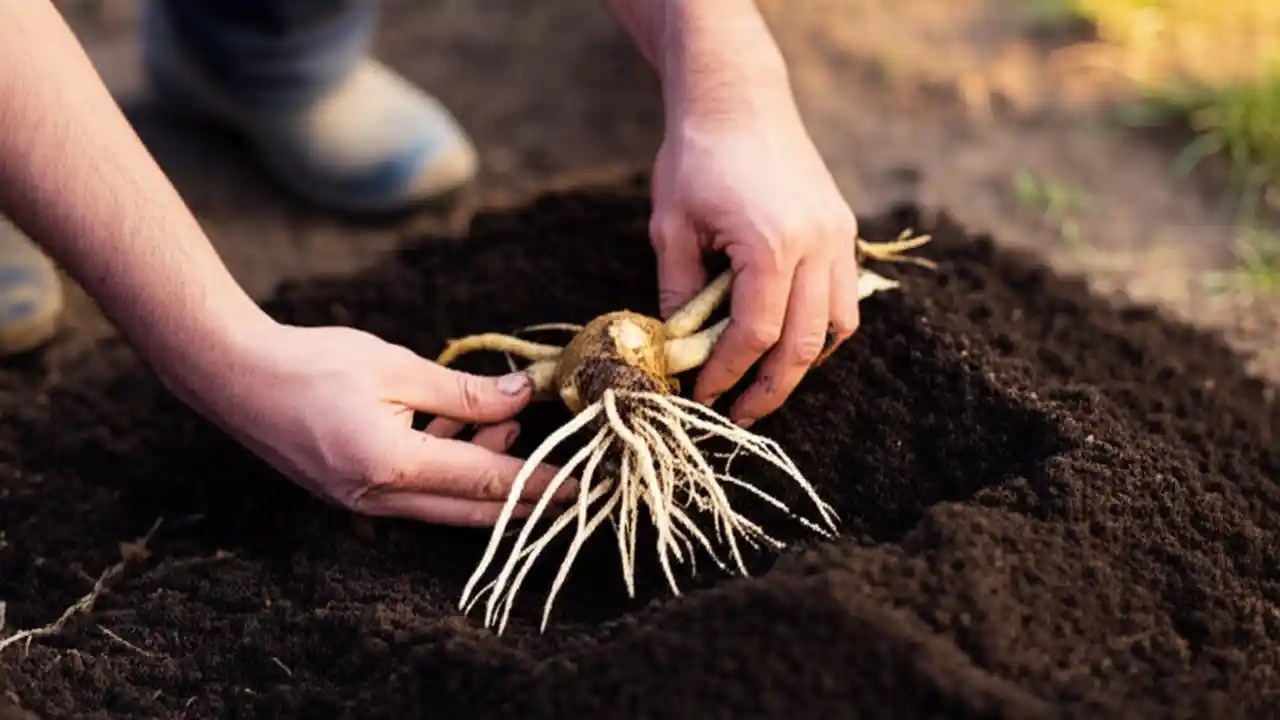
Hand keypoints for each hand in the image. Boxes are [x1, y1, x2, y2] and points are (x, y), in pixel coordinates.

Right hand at [165, 321, 566, 525]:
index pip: (486, 483)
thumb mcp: (395, 366)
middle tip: (571, 486)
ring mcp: (359, 503)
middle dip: (525, 499)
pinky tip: (462, 429)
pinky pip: (415, 493)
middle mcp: (377, 499)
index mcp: (391, 465)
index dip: (539, 483)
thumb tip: (522, 397)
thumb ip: (463, 390)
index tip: (582, 486)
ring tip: (511, 424)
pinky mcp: (349, 493)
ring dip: (484, 475)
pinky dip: (447, 468)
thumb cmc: (310, 361)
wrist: (230, 375)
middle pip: (471, 512)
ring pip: (444, 505)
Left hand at [650, 98, 858, 426]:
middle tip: (739, 415)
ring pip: (838, 327)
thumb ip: (679, 295)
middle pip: (806, 344)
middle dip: (771, 388)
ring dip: (803, 362)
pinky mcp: (843, 228)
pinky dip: (821, 327)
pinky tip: (787, 337)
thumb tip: (679, 351)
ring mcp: (838, 237)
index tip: (702, 395)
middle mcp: (818, 245)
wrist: (738, 98)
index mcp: (772, 246)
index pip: (756, 335)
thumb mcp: (672, 229)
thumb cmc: (695, 158)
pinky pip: (844, 296)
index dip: (727, 374)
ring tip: (764, 382)